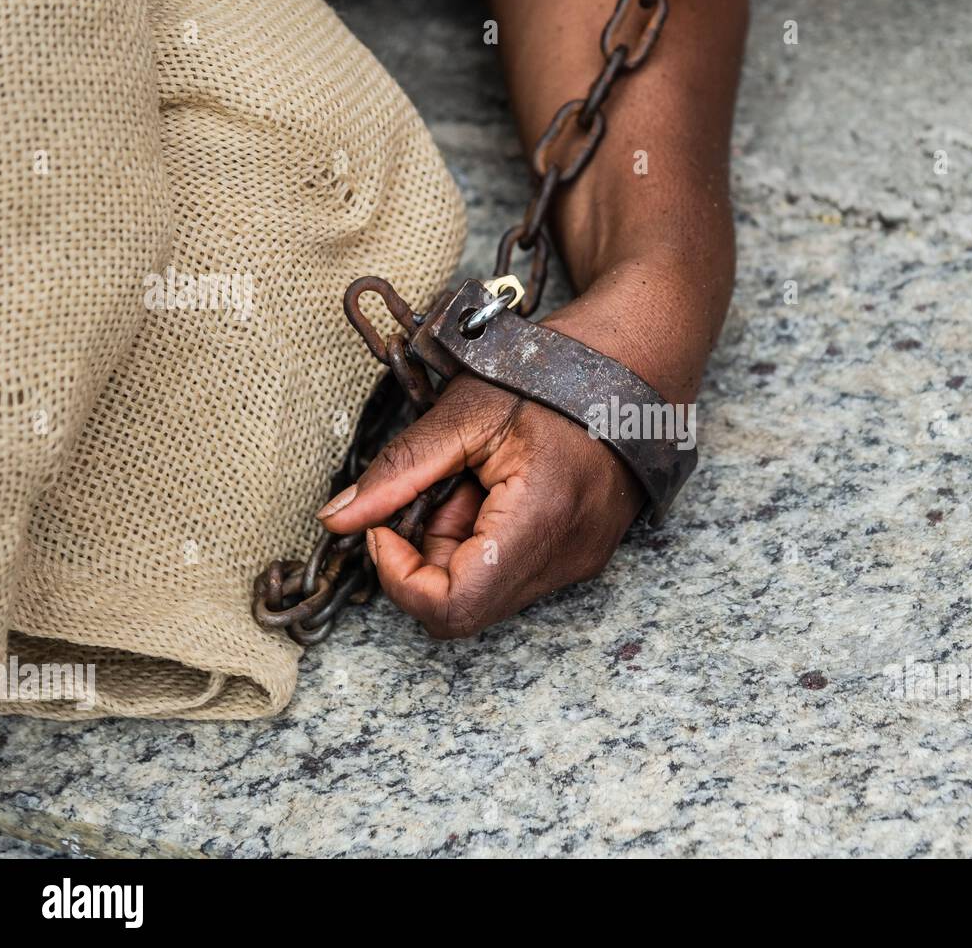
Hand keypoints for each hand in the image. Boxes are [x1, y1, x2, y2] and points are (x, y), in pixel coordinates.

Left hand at [316, 317, 648, 638]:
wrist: (633, 364)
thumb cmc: (552, 376)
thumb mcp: (465, 411)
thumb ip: (399, 470)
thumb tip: (338, 518)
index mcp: (540, 520)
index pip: (452, 608)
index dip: (400, 577)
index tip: (385, 527)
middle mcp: (567, 558)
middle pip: (465, 605)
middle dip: (428, 554)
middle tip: (439, 489)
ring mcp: (581, 562)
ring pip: (486, 592)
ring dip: (458, 546)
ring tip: (476, 481)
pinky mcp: (584, 557)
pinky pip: (513, 575)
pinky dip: (486, 541)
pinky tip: (499, 489)